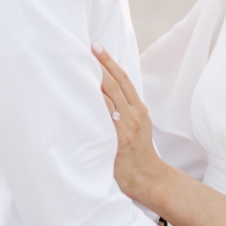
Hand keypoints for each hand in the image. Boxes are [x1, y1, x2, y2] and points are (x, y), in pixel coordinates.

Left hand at [93, 45, 166, 206]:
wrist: (148, 178)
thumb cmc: (138, 153)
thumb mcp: (138, 126)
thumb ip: (125, 110)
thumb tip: (105, 93)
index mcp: (139, 109)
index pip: (123, 79)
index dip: (109, 61)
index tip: (97, 46)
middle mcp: (134, 115)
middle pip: (114, 83)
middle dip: (99, 64)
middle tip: (84, 48)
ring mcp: (125, 127)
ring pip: (108, 98)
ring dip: (92, 81)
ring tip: (76, 66)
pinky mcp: (117, 141)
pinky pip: (103, 120)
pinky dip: (92, 107)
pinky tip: (79, 97)